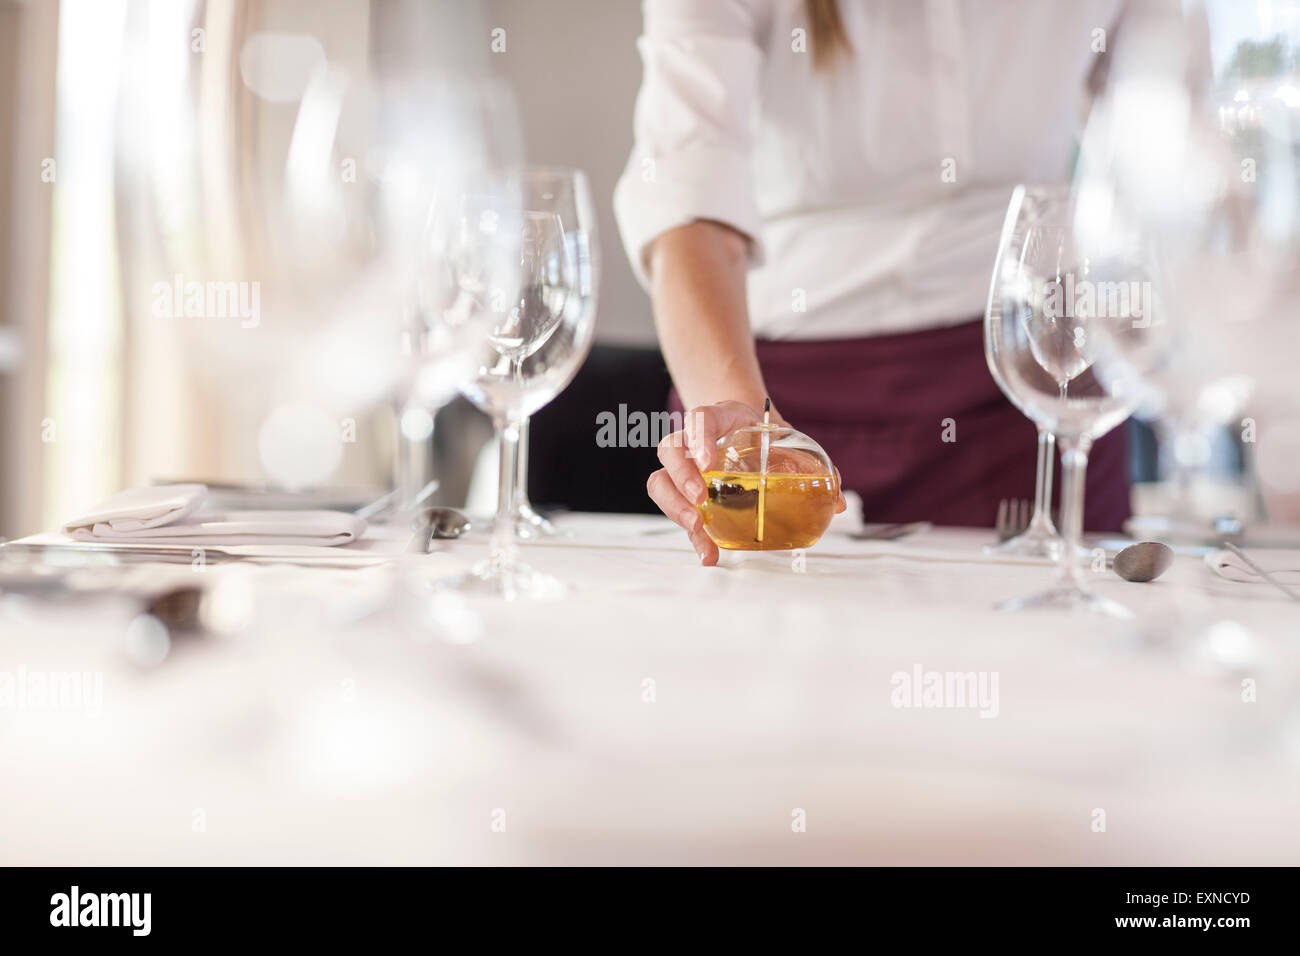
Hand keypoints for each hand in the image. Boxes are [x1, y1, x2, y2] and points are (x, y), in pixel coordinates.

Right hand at [646, 400, 845, 565]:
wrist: (746, 431)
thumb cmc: (763, 436)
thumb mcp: (787, 440)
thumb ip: (812, 465)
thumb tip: (839, 502)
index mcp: (717, 419)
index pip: (699, 420)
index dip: (698, 438)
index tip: (707, 461)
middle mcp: (692, 441)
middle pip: (670, 452)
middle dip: (681, 477)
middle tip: (699, 501)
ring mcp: (684, 467)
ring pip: (661, 481)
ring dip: (674, 507)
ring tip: (697, 530)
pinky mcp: (684, 493)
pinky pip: (676, 510)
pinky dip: (691, 535)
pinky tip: (708, 552)